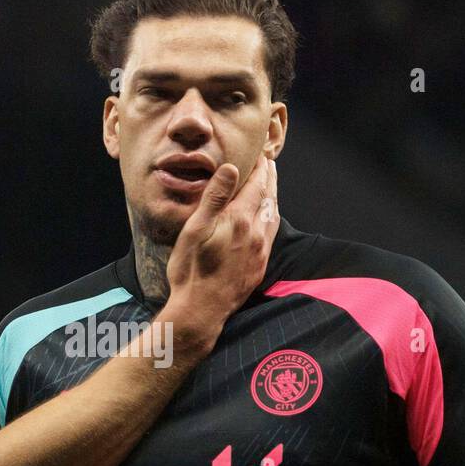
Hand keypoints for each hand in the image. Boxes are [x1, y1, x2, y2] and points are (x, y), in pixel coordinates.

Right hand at [161, 153, 279, 355]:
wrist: (201, 311)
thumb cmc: (191, 270)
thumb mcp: (195, 230)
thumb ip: (215, 197)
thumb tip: (232, 169)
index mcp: (239, 220)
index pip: (256, 185)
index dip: (259, 168)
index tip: (260, 154)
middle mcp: (256, 233)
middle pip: (269, 197)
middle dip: (269, 178)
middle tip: (269, 163)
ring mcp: (260, 251)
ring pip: (273, 215)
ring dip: (273, 196)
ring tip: (270, 184)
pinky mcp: (259, 266)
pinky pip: (271, 234)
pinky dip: (272, 217)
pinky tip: (266, 218)